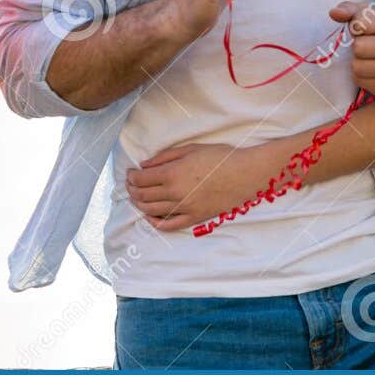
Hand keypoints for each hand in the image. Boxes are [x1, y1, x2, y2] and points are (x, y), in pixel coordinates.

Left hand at [126, 142, 281, 232]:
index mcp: (173, 174)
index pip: (141, 179)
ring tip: (136, 197)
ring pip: (152, 211)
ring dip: (139, 204)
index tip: (130, 173)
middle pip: (143, 196)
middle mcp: (175, 193)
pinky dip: (155, 223)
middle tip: (130, 184)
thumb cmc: (220, 157)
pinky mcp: (194, 218)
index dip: (131, 177)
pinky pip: (170, 226)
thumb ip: (165, 157)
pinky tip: (150, 217)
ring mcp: (184, 208)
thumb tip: (144, 165)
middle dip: (132, 190)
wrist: (244, 174)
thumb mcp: (190, 149)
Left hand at [330, 1, 374, 99]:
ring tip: (368, 59)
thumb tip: (334, 13)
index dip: (354, 26)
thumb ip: (349, 10)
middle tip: (365, 46)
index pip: (360, 23)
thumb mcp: (366, 14)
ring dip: (357, 63)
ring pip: (358, 67)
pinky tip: (372, 72)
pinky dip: (361, 78)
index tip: (362, 29)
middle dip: (356, 46)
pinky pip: (362, 83)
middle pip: (359, 47)